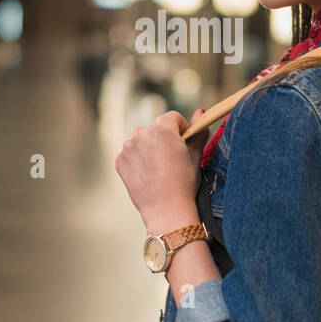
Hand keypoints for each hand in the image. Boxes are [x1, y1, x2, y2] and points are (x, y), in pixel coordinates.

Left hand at [115, 108, 208, 230]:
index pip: (173, 118)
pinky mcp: (120, 161)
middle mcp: (142, 132)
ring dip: (150, 149)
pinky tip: (149, 175)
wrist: (166, 209)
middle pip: (156, 128)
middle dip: (164, 139)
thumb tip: (200, 112)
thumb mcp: (196, 155)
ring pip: (142, 141)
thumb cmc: (184, 182)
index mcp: (162, 127)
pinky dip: (138, 161)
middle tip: (173, 159)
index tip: (184, 143)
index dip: (181, 129)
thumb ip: (198, 131)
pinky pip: (131, 154)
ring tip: (160, 169)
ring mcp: (128, 147)